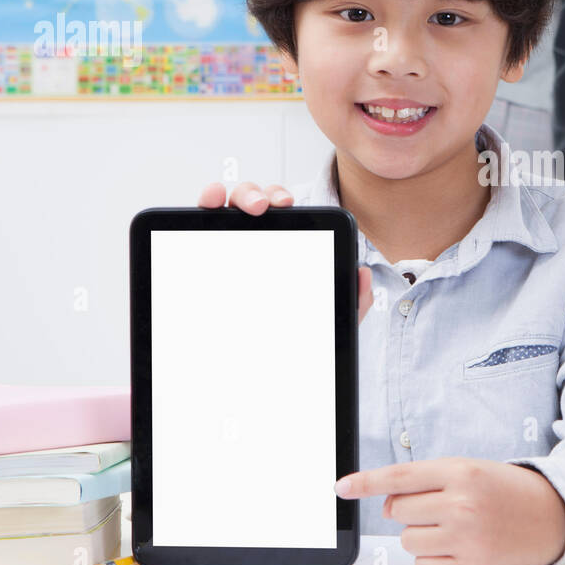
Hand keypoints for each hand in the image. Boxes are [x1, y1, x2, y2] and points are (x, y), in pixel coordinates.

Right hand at [199, 181, 372, 323]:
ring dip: (231, 195)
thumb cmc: (294, 333)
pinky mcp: (205, 252)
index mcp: (285, 245)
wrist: (265, 370)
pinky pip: (201, 223)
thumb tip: (364, 274)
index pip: (279, 211)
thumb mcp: (327, 320)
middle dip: (256, 194)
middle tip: (262, 208)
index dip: (279, 197)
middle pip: (252, 201)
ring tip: (234, 205)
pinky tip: (206, 206)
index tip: (286, 204)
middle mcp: (254, 238)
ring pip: (227, 206)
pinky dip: (203, 204)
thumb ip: (353, 300)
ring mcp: (228, 242)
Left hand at [336, 457, 564, 564]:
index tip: (342, 487)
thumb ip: (430, 480)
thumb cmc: (509, 491)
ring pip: (408, 541)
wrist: (555, 515)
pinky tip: (454, 549)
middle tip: (437, 508)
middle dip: (409, 511)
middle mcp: (461, 502)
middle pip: (398, 511)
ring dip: (421, 536)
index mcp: (461, 471)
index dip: (365, 482)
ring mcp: (465, 536)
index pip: (400, 476)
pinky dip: (431, 561)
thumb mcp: (472, 470)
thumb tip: (388, 501)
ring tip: (452, 528)